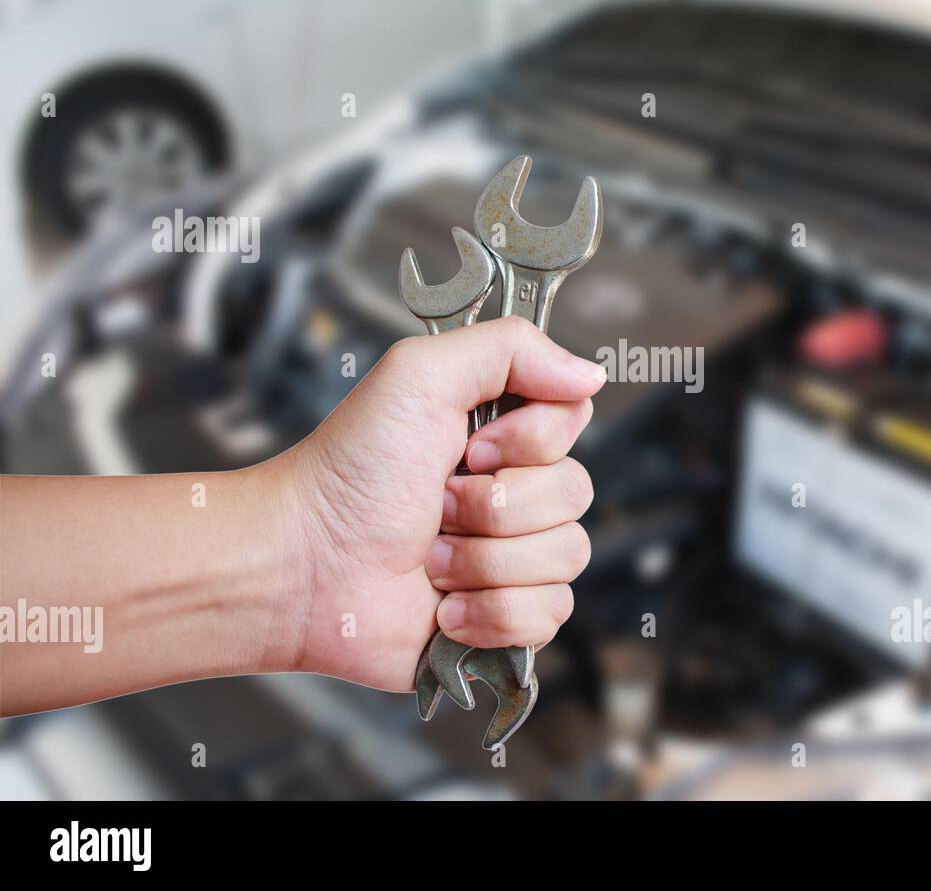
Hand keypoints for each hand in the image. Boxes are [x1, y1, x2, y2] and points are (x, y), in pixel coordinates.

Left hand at [269, 315, 605, 691]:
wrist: (303, 567)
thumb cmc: (348, 471)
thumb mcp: (420, 375)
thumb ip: (511, 348)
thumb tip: (591, 373)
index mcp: (501, 432)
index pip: (574, 420)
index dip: (530, 440)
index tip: (470, 446)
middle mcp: (513, 490)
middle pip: (576, 492)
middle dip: (496, 506)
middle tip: (436, 506)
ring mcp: (513, 557)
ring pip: (567, 556)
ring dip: (487, 560)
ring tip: (431, 558)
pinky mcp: (505, 619)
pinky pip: (549, 615)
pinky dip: (491, 612)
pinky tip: (444, 606)